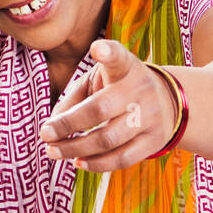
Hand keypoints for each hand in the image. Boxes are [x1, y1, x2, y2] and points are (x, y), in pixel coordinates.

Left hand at [39, 39, 178, 171]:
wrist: (167, 102)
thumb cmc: (118, 89)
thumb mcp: (99, 81)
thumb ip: (74, 99)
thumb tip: (51, 127)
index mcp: (125, 67)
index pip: (119, 57)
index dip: (108, 53)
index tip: (97, 48)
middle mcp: (141, 89)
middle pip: (100, 110)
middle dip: (67, 125)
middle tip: (45, 135)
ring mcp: (151, 116)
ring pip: (108, 140)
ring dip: (75, 149)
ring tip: (53, 152)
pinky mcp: (155, 141)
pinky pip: (122, 159)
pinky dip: (96, 164)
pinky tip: (78, 162)